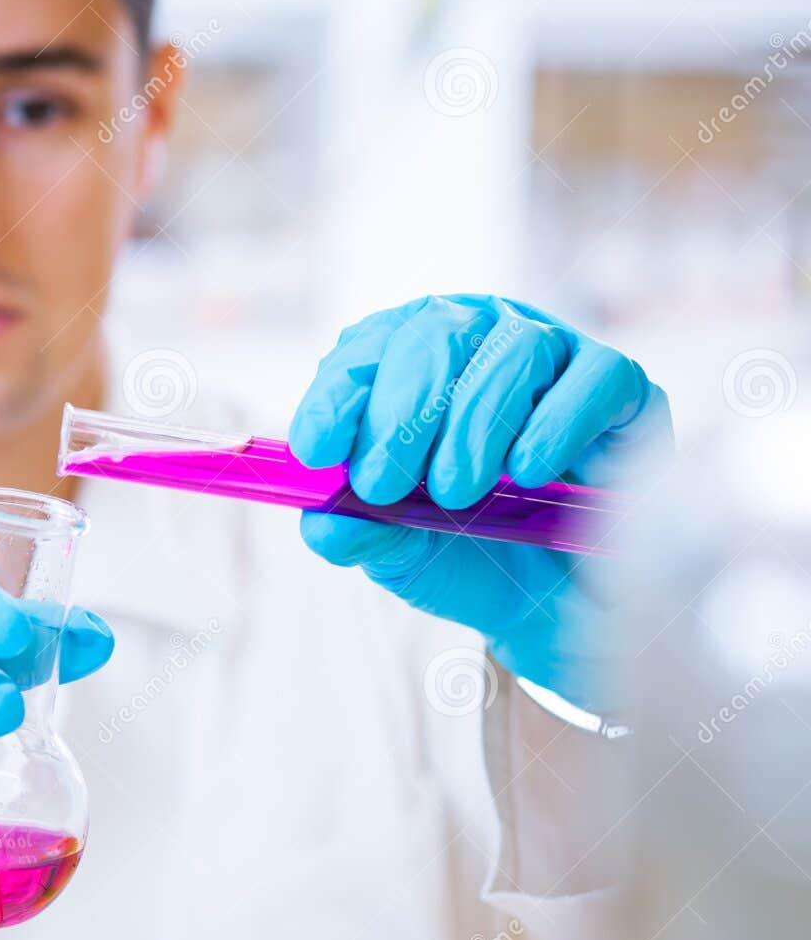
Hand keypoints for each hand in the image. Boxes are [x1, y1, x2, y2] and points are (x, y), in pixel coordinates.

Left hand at [288, 294, 672, 710]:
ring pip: (512, 350)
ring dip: (474, 425)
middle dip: (401, 417)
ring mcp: (551, 352)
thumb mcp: (394, 550)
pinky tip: (527, 475)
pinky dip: (554, 425)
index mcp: (404, 362)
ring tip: (458, 493)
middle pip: (435, 335)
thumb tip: (325, 518)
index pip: (362, 352)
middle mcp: (476, 337)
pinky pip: (593, 378)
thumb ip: (352, 532)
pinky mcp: (619, 386)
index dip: (337, 397)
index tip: (319, 452)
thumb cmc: (462, 550)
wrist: (547, 603)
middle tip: (385, 488)